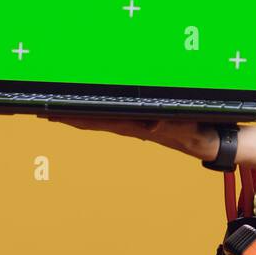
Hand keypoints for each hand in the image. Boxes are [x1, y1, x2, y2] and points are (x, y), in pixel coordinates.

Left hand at [39, 115, 218, 161]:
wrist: (211, 141)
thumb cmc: (198, 131)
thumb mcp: (187, 125)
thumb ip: (172, 124)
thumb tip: (154, 124)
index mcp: (138, 126)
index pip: (101, 121)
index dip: (78, 118)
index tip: (57, 114)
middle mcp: (133, 126)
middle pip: (94, 121)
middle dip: (69, 117)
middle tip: (44, 113)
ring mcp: (136, 125)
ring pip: (101, 120)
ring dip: (79, 117)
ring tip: (58, 113)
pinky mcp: (143, 122)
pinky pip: (113, 117)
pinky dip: (97, 115)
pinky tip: (90, 113)